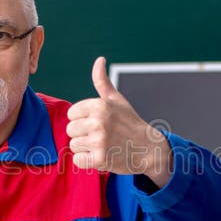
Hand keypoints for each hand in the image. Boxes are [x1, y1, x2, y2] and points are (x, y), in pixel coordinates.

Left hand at [66, 57, 171, 187]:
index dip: (83, 120)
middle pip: (71, 130)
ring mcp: (99, 141)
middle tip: (102, 137)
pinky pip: (78, 160)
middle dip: (83, 135)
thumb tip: (99, 59)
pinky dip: (87, 162)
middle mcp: (98, 121)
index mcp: (99, 105)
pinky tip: (101, 157)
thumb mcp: (117, 100)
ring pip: (73, 145)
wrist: (149, 149)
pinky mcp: (100, 159)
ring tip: (102, 146)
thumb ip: (103, 82)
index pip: (71, 114)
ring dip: (85, 149)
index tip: (98, 124)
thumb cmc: (130, 123)